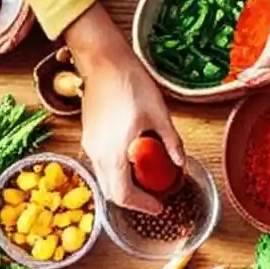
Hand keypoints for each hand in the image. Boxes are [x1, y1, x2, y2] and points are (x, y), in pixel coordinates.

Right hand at [67, 5, 180, 214]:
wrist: (102, 61)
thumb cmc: (130, 82)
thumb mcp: (159, 114)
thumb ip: (170, 142)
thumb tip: (181, 162)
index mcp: (115, 152)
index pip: (124, 194)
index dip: (142, 206)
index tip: (159, 207)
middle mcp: (98, 154)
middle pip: (111, 193)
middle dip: (133, 201)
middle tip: (153, 198)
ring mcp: (90, 145)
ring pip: (104, 180)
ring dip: (123, 187)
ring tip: (146, 181)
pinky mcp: (88, 137)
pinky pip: (101, 165)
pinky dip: (116, 173)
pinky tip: (132, 162)